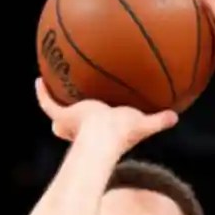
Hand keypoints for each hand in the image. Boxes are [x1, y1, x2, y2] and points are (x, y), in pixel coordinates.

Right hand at [35, 78, 177, 151]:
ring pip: (56, 112)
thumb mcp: (143, 125)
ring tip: (49, 84)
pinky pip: (46, 102)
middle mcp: (80, 129)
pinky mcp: (60, 116)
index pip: (90, 130)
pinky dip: (41, 92)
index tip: (89, 115)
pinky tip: (38, 77)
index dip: (87, 126)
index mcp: (98, 131)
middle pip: (68, 126)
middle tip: (70, 106)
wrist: (104, 137)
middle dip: (67, 120)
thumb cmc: (123, 136)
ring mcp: (68, 122)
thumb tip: (176, 116)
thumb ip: (158, 121)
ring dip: (53, 100)